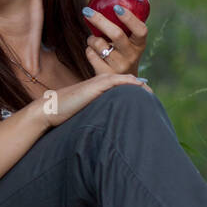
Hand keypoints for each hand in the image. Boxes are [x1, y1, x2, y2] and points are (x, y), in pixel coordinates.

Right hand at [35, 71, 152, 129]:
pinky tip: (140, 88)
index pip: (124, 86)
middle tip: (155, 101)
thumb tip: (111, 127)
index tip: (149, 103)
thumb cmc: (66, 113)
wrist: (50, 109)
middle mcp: (102, 81)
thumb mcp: (88, 112)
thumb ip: (100, 113)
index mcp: (101, 86)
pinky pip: (118, 81)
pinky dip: (130, 83)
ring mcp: (99, 81)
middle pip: (129, 82)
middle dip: (143, 90)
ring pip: (126, 80)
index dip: (138, 92)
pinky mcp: (96, 85)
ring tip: (152, 96)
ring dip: (140, 87)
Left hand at [82, 1, 147, 76]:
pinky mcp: (105, 75)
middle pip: (116, 34)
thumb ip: (125, 27)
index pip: (140, 30)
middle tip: (87, 11)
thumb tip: (109, 1)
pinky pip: (90, 54)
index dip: (129, 18)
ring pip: (99, 44)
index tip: (117, 8)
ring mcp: (119, 67)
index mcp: (140, 45)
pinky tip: (94, 52)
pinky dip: (89, 49)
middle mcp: (131, 56)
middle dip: (99, 20)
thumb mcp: (131, 43)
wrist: (122, 85)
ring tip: (94, 40)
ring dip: (92, 38)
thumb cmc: (123, 54)